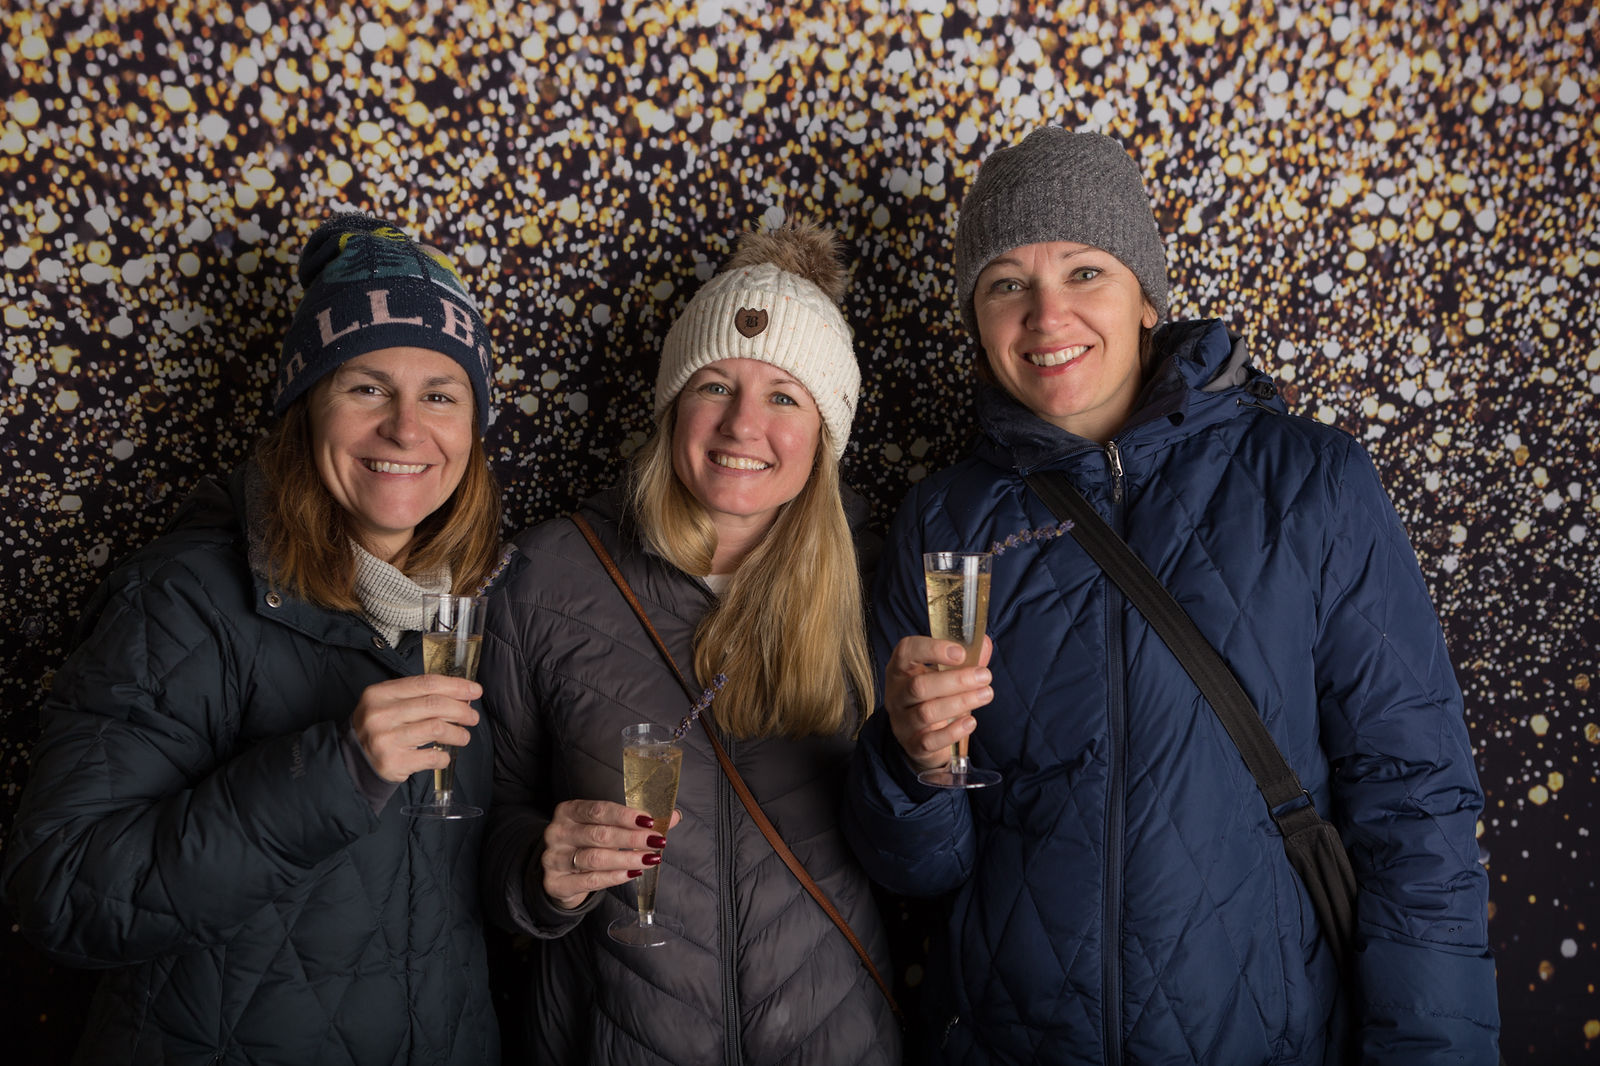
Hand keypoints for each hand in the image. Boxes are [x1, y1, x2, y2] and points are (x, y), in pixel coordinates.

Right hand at [350, 674, 480, 782]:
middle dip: (461, 710)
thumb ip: (417, 696)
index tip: (475, 690)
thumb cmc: (378, 727)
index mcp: (380, 693)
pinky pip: (431, 757)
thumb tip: (460, 696)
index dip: (455, 686)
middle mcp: (381, 714)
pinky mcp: (393, 762)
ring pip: (437, 728)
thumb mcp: (387, 703)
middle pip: (434, 705)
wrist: (352, 760)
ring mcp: (386, 739)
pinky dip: (444, 756)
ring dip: (458, 732)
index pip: (426, 683)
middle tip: (472, 717)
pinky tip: (444, 755)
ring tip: (464, 736)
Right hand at [542, 800, 684, 910]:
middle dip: (632, 838)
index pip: (599, 810)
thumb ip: (635, 822)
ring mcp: (554, 858)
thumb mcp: (604, 827)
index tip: (649, 821)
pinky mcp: (557, 883)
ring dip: (627, 858)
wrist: (558, 873)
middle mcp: (558, 832)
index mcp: (568, 811)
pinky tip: (633, 873)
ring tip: (650, 859)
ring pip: (596, 858)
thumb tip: (673, 817)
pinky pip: (591, 880)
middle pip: (599, 834)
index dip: (625, 815)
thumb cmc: (586, 844)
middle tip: (657, 841)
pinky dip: (615, 877)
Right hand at [883, 634, 993, 771]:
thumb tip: (984, 644)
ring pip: (927, 712)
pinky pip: (930, 740)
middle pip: (919, 685)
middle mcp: (896, 694)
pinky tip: (971, 722)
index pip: (906, 651)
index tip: (960, 652)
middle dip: (956, 680)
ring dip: (961, 702)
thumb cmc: (934, 695)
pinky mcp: (913, 745)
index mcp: (900, 669)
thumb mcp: (943, 673)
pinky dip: (953, 731)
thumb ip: (964, 658)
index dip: (932, 649)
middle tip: (984, 676)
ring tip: (986, 694)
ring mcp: (901, 721)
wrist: (921, 736)